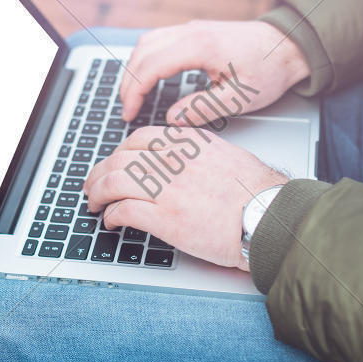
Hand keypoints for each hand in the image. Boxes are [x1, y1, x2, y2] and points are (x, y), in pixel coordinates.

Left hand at [83, 125, 287, 269]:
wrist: (269, 216)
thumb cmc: (256, 193)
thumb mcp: (224, 156)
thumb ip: (195, 155)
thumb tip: (175, 165)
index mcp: (188, 144)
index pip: (138, 140)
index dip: (118, 153)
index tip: (113, 164)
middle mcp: (174, 161)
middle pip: (120, 160)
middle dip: (99, 173)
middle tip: (93, 186)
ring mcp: (168, 188)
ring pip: (114, 182)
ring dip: (98, 193)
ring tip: (95, 204)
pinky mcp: (166, 218)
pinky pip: (124, 211)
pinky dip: (111, 216)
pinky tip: (112, 221)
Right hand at [118, 19, 310, 125]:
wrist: (288, 45)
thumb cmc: (269, 70)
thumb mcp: (240, 98)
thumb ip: (203, 108)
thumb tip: (172, 119)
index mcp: (201, 47)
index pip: (151, 66)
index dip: (134, 92)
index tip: (129, 113)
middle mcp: (192, 32)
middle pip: (142, 52)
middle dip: (128, 82)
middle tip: (125, 109)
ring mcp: (192, 29)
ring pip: (146, 42)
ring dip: (134, 68)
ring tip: (131, 96)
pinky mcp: (194, 32)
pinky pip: (158, 40)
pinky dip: (145, 59)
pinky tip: (146, 78)